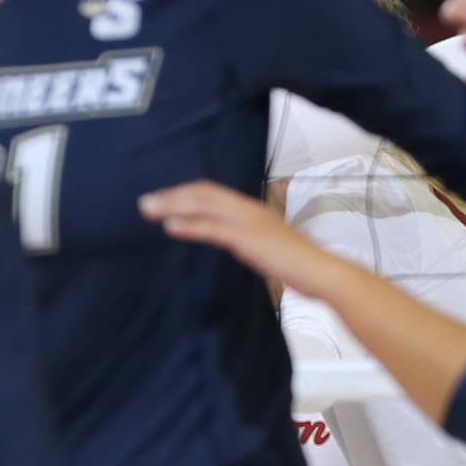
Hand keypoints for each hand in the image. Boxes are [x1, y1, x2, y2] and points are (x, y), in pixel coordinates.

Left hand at [141, 181, 337, 297]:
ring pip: (204, 205)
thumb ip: (246, 239)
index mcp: (253, 210)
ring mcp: (250, 222)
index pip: (213, 193)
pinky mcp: (249, 239)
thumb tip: (228, 241)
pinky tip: (171, 227)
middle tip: (144, 202)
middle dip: (172, 195)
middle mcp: (249, 209)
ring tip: (149, 210)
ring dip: (173, 206)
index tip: (163, 199)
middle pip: (204, 193)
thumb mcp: (267, 246)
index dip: (185, 193)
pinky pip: (213, 228)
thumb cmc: (298, 265)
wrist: (321, 273)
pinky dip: (190, 225)